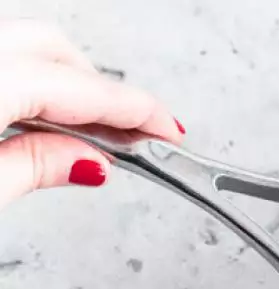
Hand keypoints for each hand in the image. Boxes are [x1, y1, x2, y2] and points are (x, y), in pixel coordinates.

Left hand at [0, 19, 182, 206]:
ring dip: (59, 82)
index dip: (142, 113)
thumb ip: (32, 167)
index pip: (89, 89)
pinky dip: (20, 77)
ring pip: (22, 45)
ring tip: (75, 133)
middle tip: (129, 141)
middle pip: (55, 50)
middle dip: (99, 93)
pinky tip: (22, 113)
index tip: (171, 134)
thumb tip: (86, 161)